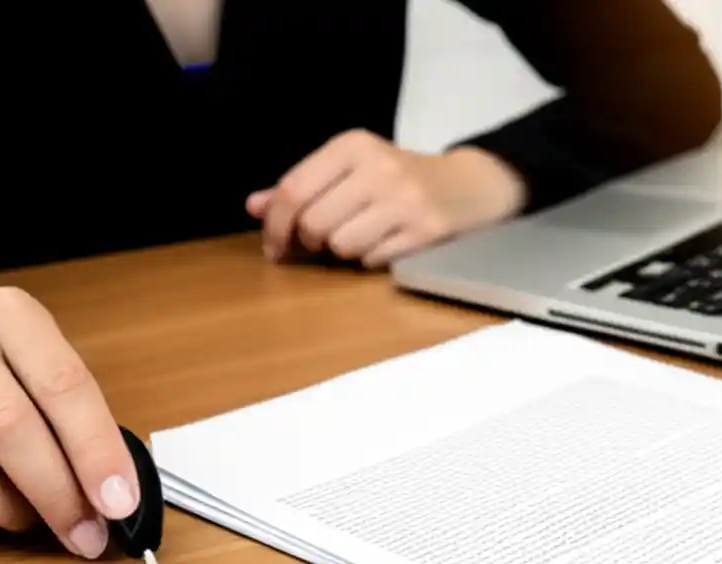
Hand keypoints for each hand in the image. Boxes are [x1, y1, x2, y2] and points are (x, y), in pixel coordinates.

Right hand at [0, 290, 138, 557]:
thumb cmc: (0, 366)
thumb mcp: (44, 360)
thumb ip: (79, 416)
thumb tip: (114, 494)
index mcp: (9, 314)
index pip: (63, 386)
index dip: (97, 452)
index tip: (121, 503)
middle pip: (10, 431)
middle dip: (59, 495)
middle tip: (88, 534)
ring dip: (15, 514)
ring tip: (39, 518)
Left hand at [247, 129, 525, 268]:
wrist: (468, 185)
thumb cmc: (397, 178)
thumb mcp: (350, 169)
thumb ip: (302, 186)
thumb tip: (253, 206)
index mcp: (353, 145)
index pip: (294, 189)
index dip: (274, 225)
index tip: (273, 246)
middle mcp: (378, 168)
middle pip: (314, 223)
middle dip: (310, 241)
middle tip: (322, 240)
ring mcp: (404, 201)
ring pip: (341, 245)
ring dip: (342, 251)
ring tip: (358, 237)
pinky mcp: (425, 231)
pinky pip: (373, 260)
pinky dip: (370, 260)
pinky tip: (384, 244)